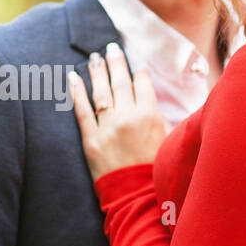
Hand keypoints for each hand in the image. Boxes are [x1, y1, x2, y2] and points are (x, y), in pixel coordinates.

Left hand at [68, 42, 167, 179]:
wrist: (139, 198)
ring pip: (100, 92)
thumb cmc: (159, 172)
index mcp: (150, 115)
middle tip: (111, 47)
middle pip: (120, 81)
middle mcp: (128, 117)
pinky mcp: (91, 141)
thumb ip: (168, 119)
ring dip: (97, 71)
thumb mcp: (173, 141)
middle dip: (116, 62)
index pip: (142, 83)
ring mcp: (107, 128)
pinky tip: (72, 77)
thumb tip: (165, 104)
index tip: (133, 62)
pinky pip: (81, 111)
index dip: (137, 70)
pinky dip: (76, 92)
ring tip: (94, 56)